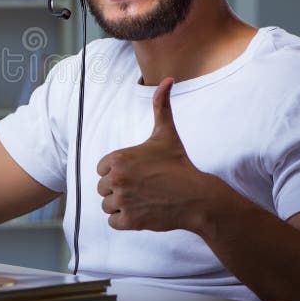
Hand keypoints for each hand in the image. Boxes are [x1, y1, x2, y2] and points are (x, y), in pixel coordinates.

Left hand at [96, 77, 212, 231]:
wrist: (197, 197)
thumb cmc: (179, 164)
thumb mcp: (166, 133)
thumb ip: (161, 106)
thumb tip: (168, 79)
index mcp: (117, 159)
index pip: (102, 169)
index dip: (118, 171)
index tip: (138, 172)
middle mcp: (116, 179)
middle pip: (103, 188)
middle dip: (119, 189)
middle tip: (142, 187)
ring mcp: (122, 201)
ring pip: (107, 205)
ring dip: (121, 205)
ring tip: (142, 199)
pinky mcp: (129, 220)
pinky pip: (113, 221)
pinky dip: (124, 220)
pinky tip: (141, 212)